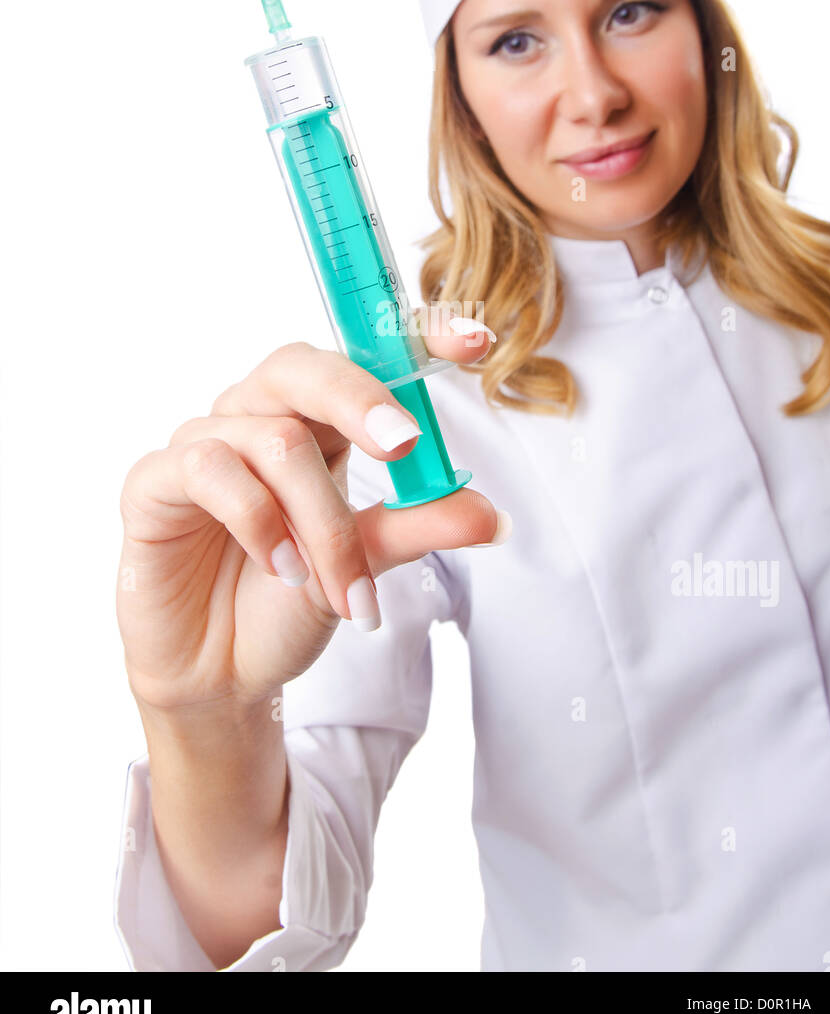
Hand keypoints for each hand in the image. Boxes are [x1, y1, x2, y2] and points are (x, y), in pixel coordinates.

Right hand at [117, 322, 500, 716]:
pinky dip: (260, 523)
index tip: (472, 344)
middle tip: (403, 443)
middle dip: (360, 397)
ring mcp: (203, 444)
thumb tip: (490, 515)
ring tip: (344, 587)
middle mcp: (256, 418)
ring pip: (275, 441)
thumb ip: (418, 526)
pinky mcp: (154, 481)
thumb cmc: (288, 601)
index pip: (357, 359)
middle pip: (301, 367)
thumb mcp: (368, 562)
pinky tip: (283, 570)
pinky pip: (211, 470)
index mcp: (315, 422)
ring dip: (322, 523)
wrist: (223, 673)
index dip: (411, 339)